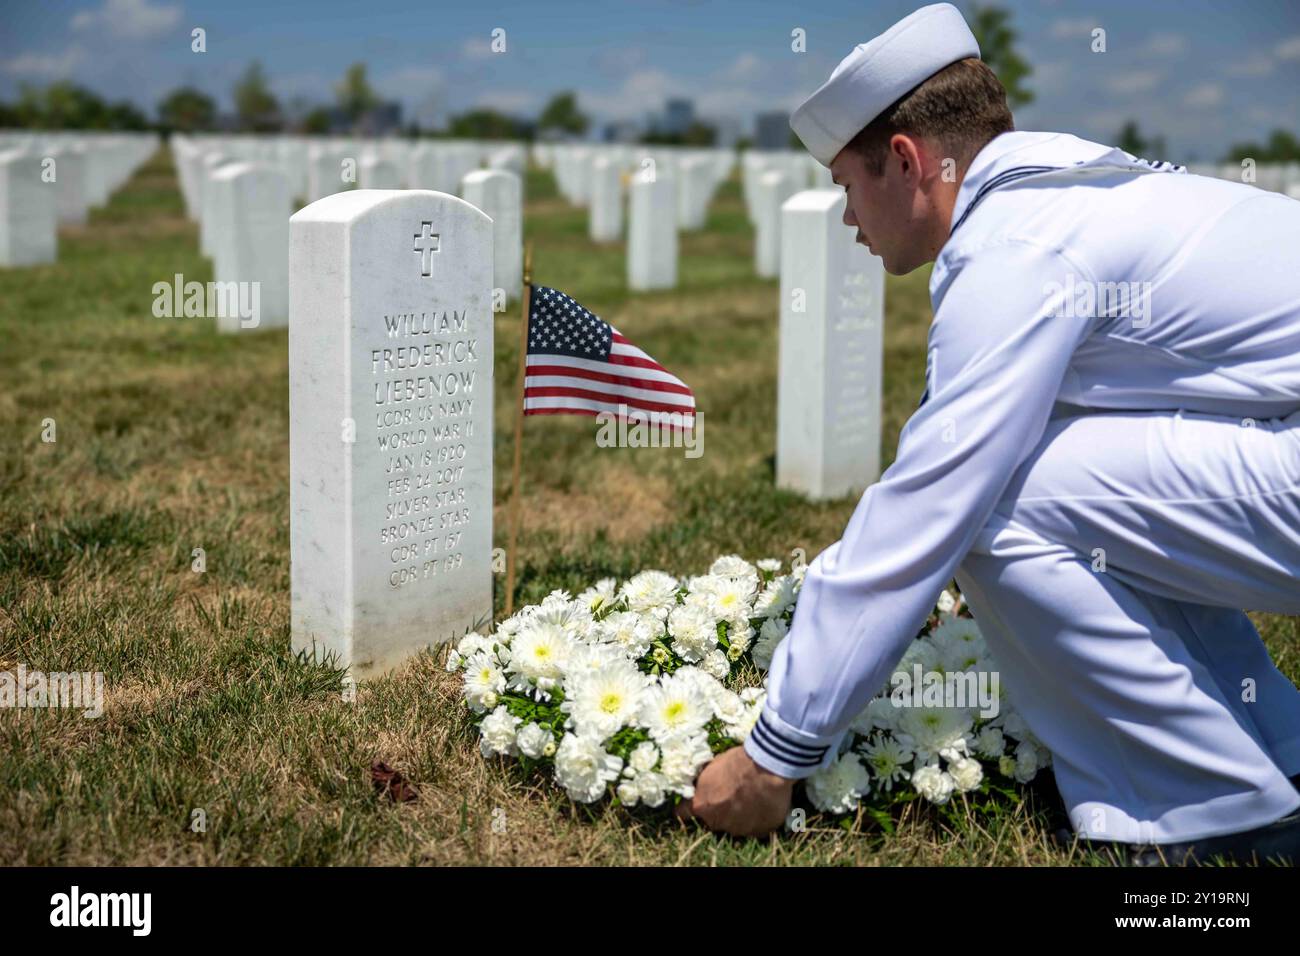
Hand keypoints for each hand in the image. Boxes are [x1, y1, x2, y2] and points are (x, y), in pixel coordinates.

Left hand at [675, 746, 794, 836]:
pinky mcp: (760, 832)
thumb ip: (703, 786)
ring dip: (738, 816)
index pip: (684, 813)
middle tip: (730, 796)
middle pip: (713, 820)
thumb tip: (700, 789)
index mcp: (702, 807)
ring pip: (735, 825)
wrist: (768, 766)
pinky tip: (763, 804)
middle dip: (718, 811)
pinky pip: (755, 827)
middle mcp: (718, 823)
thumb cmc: (737, 762)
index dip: (687, 808)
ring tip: (750, 799)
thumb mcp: (710, 769)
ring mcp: (740, 830)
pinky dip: (757, 819)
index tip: (691, 804)